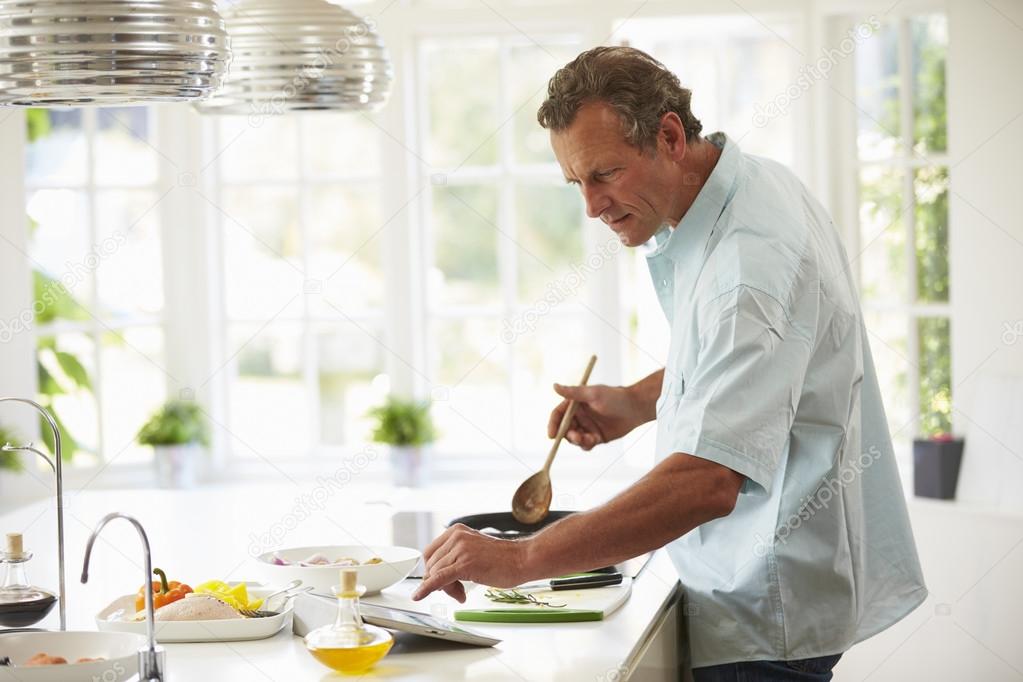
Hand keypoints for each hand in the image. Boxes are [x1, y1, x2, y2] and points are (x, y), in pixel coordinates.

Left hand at [411, 524, 530, 601]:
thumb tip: (434, 577)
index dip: (433, 570)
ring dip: (446, 589)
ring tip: (462, 593)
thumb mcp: (473, 550)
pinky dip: (426, 589)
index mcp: (456, 531)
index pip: (430, 553)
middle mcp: (456, 536)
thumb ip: (454, 558)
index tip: (442, 581)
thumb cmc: (503, 558)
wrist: (522, 560)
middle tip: (457, 590)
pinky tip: (419, 596)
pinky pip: (438, 579)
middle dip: (439, 582)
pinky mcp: (465, 564)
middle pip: (431, 565)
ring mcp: (460, 549)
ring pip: (435, 574)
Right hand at [547, 383, 648, 449]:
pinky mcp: (595, 437)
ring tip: (589, 438)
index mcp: (575, 404)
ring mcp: (587, 427)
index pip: (558, 415)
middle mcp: (579, 416)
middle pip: (565, 429)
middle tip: (577, 437)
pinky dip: (587, 445)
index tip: (551, 435)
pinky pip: (585, 444)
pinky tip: (594, 440)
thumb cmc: (615, 397)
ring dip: (578, 441)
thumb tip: (554, 386)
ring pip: (574, 439)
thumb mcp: (593, 393)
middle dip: (568, 435)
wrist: (635, 408)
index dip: (553, 424)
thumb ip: (573, 392)